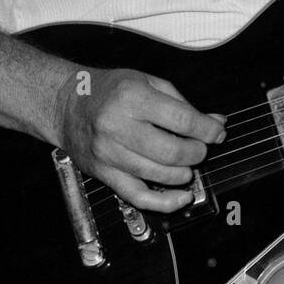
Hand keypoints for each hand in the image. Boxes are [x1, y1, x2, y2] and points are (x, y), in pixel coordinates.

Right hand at [55, 65, 225, 211]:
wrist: (66, 104)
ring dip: (184, 173)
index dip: (207, 130)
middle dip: (197, 153)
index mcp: (132, 97)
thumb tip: (215, 123)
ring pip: (158, 174)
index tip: (217, 132)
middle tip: (200, 149)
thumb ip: (182, 103)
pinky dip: (164, 202)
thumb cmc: (108, 90)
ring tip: (188, 165)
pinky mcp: (104, 173)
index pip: (182, 120)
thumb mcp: (146, 82)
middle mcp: (118, 125)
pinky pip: (138, 196)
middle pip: (172, 151)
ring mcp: (109, 153)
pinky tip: (181, 197)